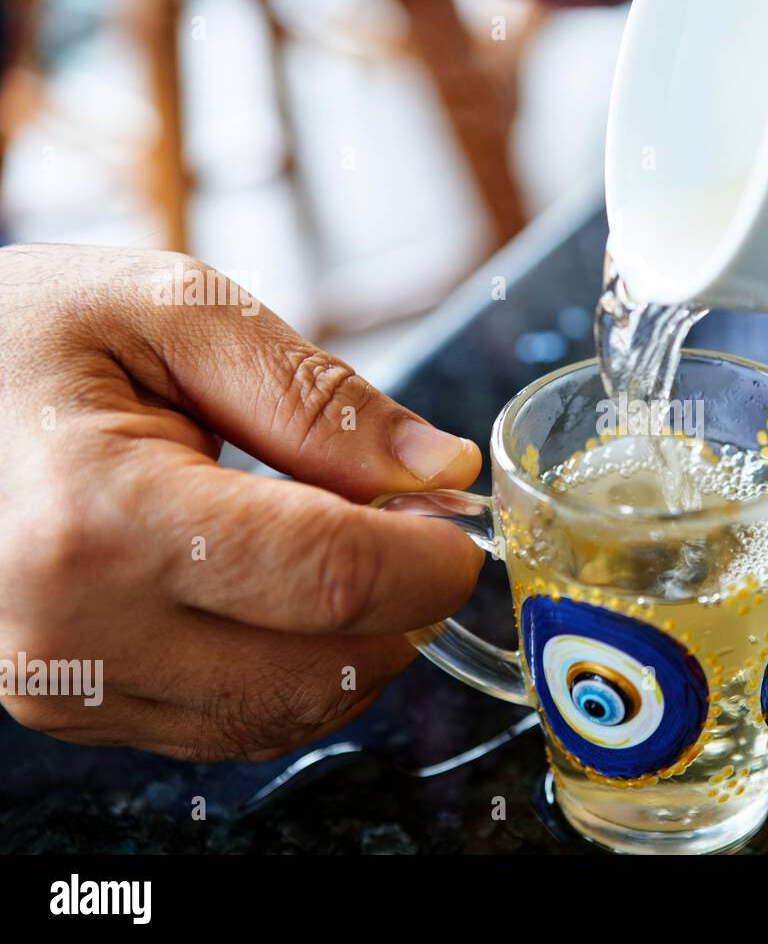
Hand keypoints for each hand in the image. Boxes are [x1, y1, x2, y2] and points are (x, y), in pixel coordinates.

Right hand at [0, 244, 483, 760]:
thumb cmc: (20, 337)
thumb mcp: (172, 312)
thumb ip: (316, 397)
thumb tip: (441, 470)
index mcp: (98, 519)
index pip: (329, 579)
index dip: (427, 557)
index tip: (457, 523)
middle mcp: (74, 632)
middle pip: (321, 670)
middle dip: (401, 608)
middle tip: (410, 530)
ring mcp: (66, 685)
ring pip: (285, 714)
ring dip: (354, 645)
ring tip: (342, 549)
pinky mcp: (73, 706)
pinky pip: (233, 721)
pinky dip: (294, 668)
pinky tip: (283, 594)